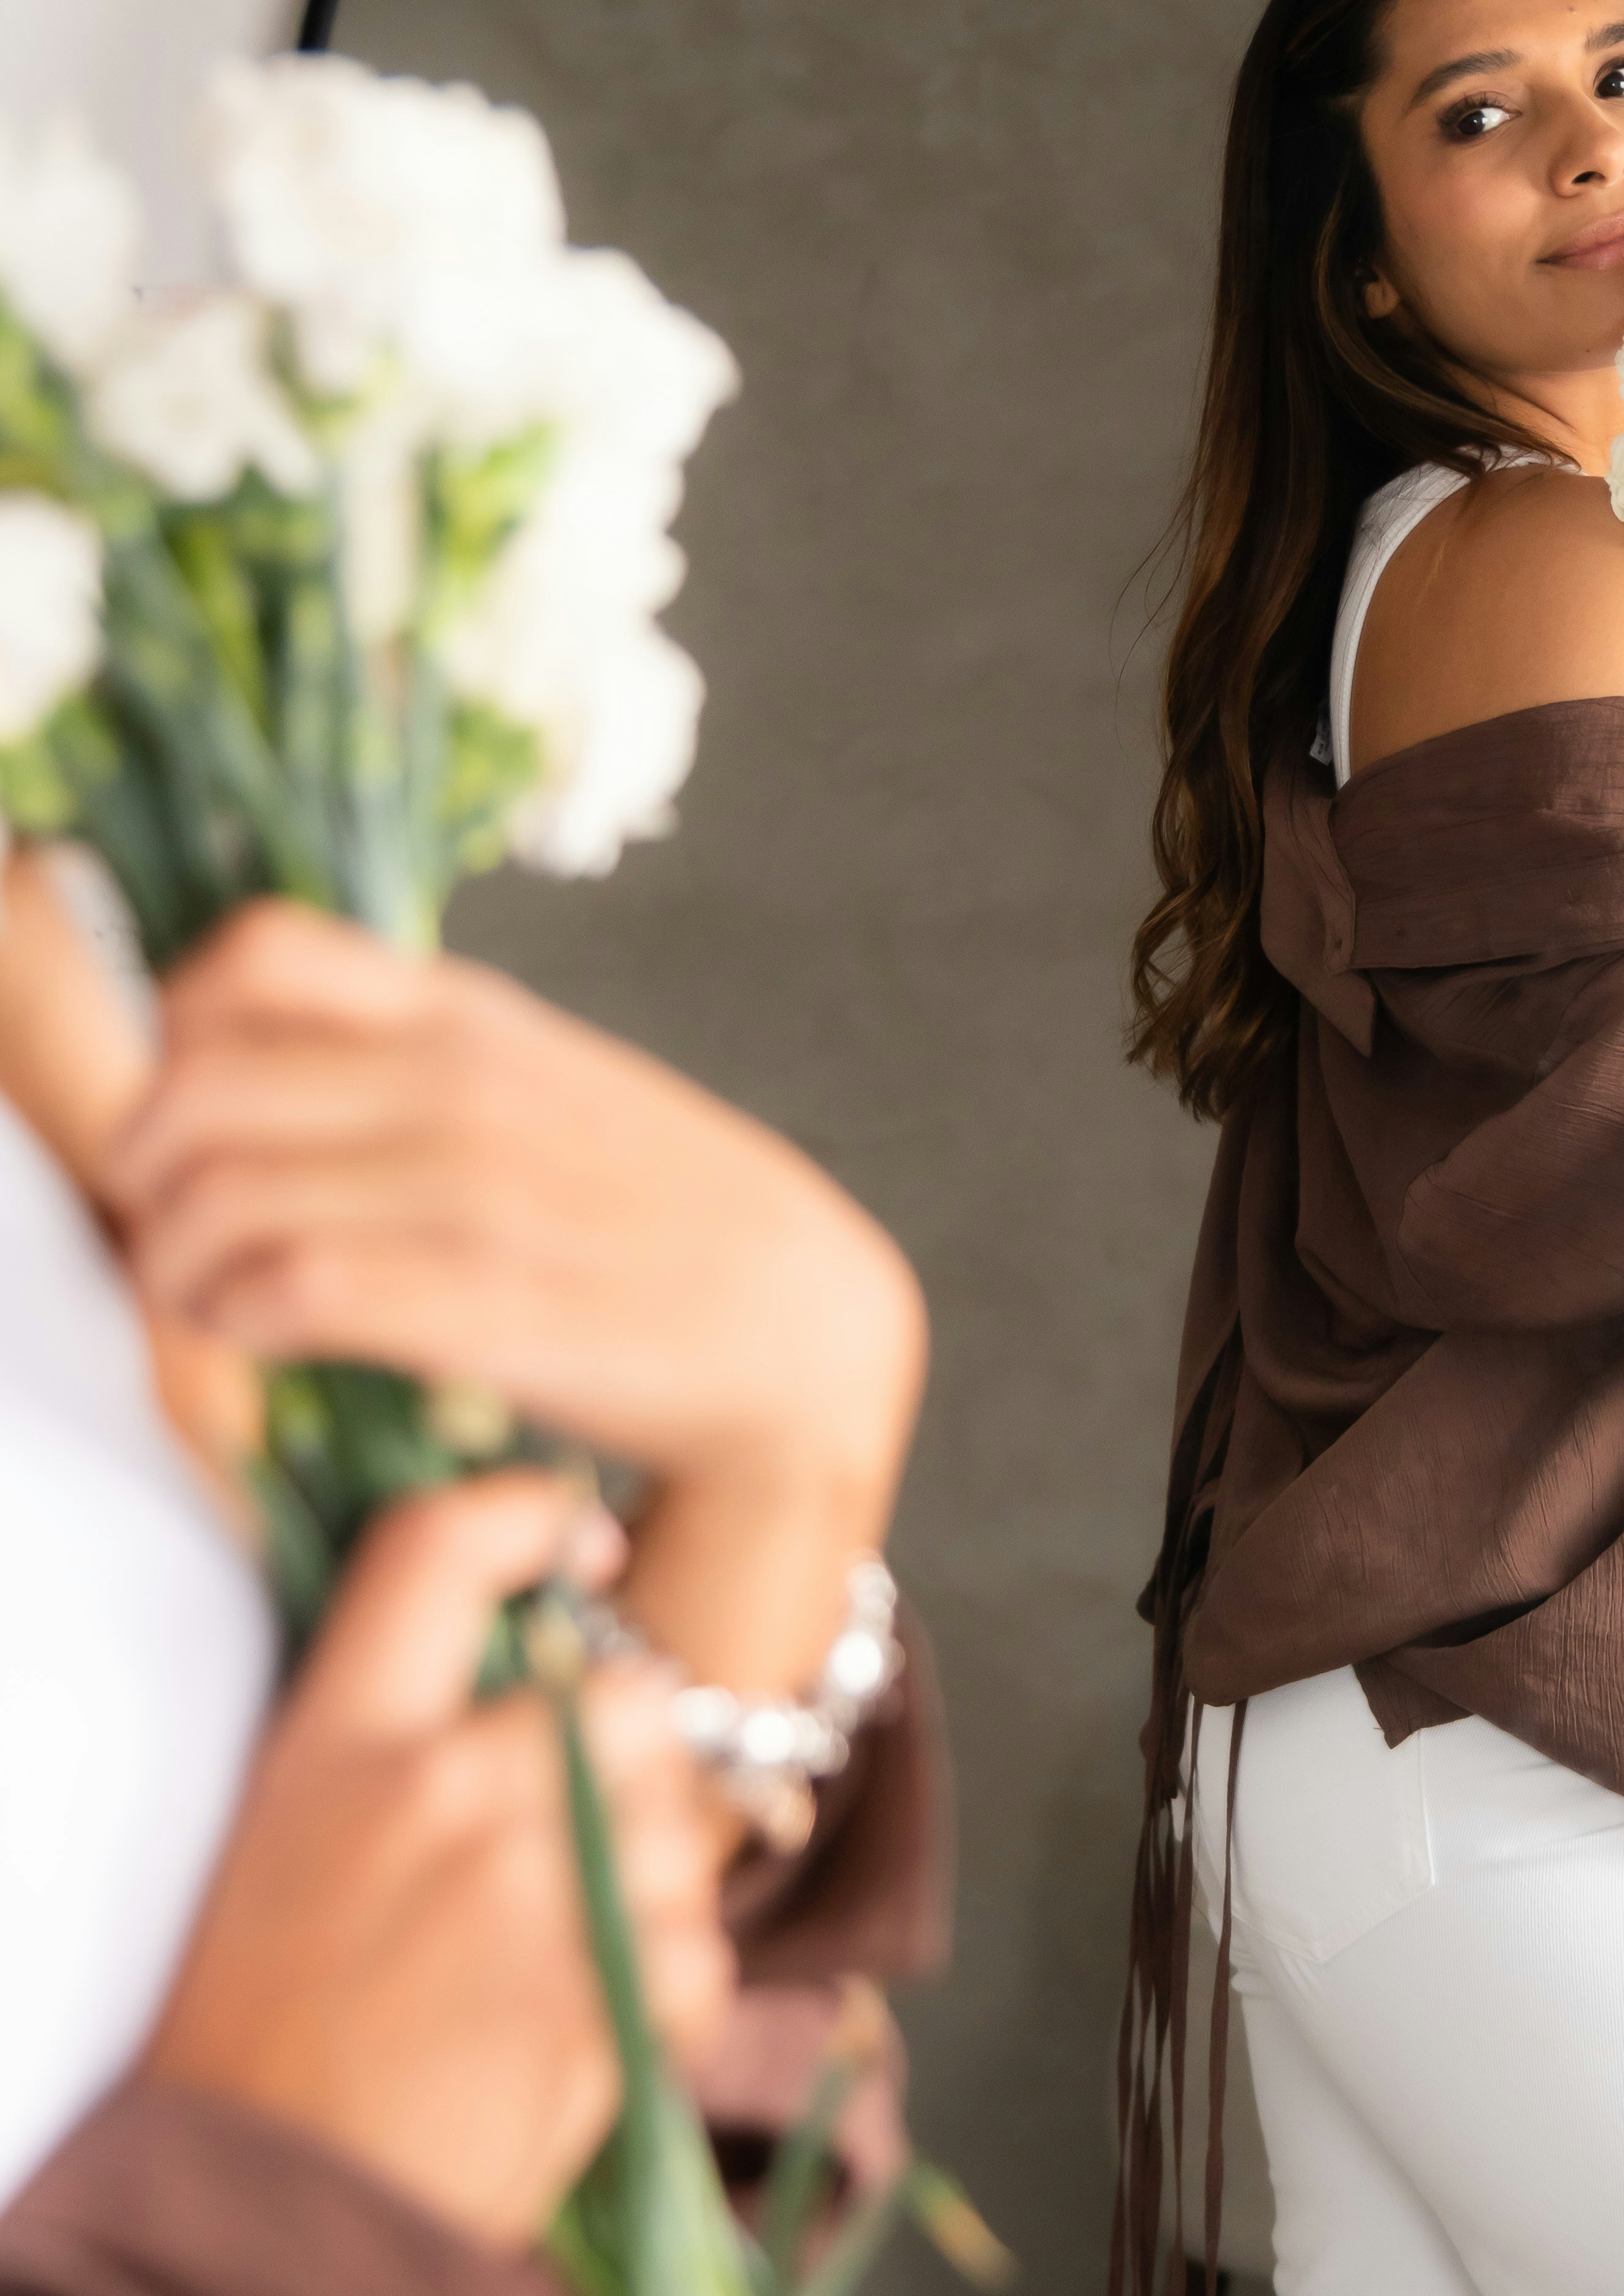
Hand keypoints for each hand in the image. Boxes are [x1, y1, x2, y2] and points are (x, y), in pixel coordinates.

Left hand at [100, 902, 929, 1690]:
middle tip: (163, 1225)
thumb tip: (286, 1077)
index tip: (186, 1112)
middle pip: (197, 1085)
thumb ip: (428, 1068)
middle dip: (143, 1168)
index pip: (255, 957)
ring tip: (204, 1297)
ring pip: (222, 1192)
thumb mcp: (551, 1095)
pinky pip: (292, 1286)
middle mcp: (461, 1086)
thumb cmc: (669, 1226)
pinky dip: (236, 1315)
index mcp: (475, 1022)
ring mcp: (473, 1192)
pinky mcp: (484, 1302)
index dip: (174, 1030)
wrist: (808, 1336)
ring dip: (176, 1259)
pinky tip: (258, 1337)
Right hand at [146, 1468, 733, 2245]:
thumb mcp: (284, 1842)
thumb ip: (396, 1744)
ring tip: (560, 1961)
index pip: (438, 1547)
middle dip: (633, 1757)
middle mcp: (448, 1790)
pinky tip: (583, 2031)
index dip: (530, 1510)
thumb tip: (536, 1688)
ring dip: (654, 1886)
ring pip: (686, 1829)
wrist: (272, 2228)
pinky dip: (669, 1992)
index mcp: (339, 1740)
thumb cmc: (261, 2039)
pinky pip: (704, 1951)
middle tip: (572, 1835)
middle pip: (628, 1696)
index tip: (581, 1532)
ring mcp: (539, 1892)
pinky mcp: (612, 1999)